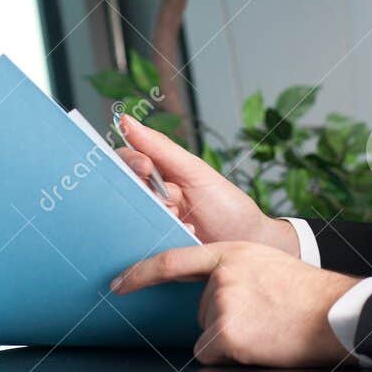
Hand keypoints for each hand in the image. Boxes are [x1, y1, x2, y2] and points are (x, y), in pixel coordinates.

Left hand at [112, 240, 358, 365]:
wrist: (340, 317)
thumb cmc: (311, 301)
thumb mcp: (268, 269)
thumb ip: (235, 277)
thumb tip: (211, 304)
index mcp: (231, 253)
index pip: (173, 261)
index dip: (142, 273)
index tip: (117, 285)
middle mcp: (220, 275)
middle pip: (200, 314)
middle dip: (226, 328)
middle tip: (265, 325)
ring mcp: (220, 303)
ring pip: (207, 341)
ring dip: (232, 347)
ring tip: (269, 337)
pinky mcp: (225, 332)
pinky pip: (214, 360)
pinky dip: (234, 364)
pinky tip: (263, 352)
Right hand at [115, 114, 298, 253]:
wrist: (248, 244)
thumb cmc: (226, 206)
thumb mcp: (194, 171)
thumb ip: (159, 147)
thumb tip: (126, 121)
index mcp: (156, 174)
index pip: (125, 161)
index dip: (130, 162)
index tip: (145, 168)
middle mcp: (147, 198)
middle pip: (123, 188)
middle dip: (146, 192)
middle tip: (170, 200)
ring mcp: (148, 223)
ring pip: (128, 215)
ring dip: (156, 215)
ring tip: (182, 218)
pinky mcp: (152, 250)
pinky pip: (138, 243)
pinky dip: (158, 236)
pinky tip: (184, 232)